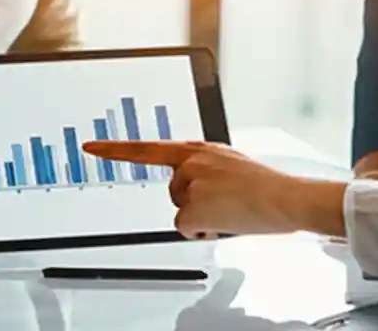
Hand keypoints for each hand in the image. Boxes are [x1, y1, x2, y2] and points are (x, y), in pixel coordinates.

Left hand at [84, 141, 346, 237]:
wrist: (287, 198)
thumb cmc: (266, 185)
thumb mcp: (230, 163)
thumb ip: (205, 166)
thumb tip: (194, 185)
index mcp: (199, 148)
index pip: (146, 147)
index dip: (114, 149)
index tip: (90, 147)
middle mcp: (191, 161)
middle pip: (173, 191)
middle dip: (193, 202)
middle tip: (226, 203)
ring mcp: (191, 182)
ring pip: (181, 210)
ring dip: (202, 216)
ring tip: (232, 209)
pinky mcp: (194, 205)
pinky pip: (186, 227)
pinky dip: (203, 232)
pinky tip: (225, 223)